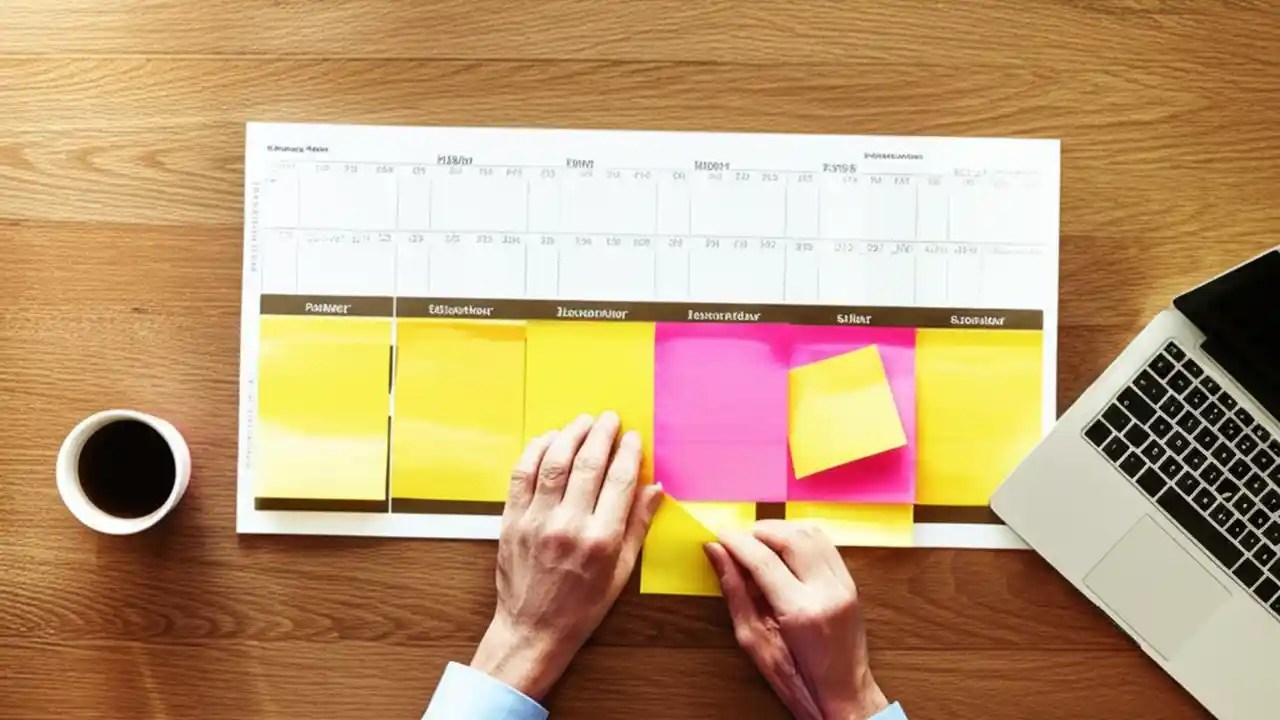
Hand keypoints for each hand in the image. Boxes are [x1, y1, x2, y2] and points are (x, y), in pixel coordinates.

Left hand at [470, 412, 663, 699]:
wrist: (533, 629)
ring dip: (570, 434)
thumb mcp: (621, 571)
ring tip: (583, 421)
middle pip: (588, 464)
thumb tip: (655, 487)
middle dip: (602, 434)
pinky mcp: (512, 519)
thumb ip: (638, 525)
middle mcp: (568, 525)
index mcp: (601, 540)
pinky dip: (535, 450)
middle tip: (610, 418)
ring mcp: (536, 520)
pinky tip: (549, 439)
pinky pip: (522, 474)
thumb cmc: (582, 605)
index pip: (619, 480)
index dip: (628, 452)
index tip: (633, 437)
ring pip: (554, 461)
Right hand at [707, 521, 888, 719]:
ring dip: (780, 530)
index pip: (762, 560)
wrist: (843, 693)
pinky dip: (800, 538)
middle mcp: (827, 592)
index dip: (736, 542)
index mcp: (800, 613)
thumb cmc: (794, 677)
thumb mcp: (753, 640)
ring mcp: (844, 585)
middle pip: (790, 537)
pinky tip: (783, 550)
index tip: (718, 535)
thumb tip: (715, 552)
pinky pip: (825, 543)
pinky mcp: (851, 583)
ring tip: (758, 543)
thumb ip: (734, 592)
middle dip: (758, 530)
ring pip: (810, 533)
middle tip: (738, 540)